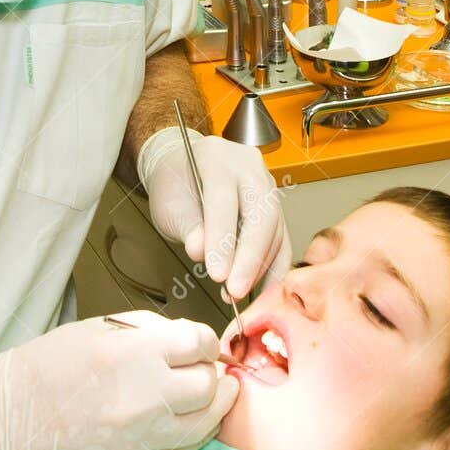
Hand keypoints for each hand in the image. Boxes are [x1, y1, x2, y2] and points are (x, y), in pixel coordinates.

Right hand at [0, 312, 235, 449]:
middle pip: (209, 386)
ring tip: (203, 400)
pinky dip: (186, 438)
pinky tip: (180, 425)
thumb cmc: (45, 370)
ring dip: (209, 409)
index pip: (200, 344)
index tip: (201, 348)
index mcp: (132, 353)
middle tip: (202, 373)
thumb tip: (190, 342)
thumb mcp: (96, 329)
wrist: (4, 421)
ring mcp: (140, 440)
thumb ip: (149, 331)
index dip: (204, 343)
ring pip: (205, 425)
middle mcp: (143, 397)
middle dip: (209, 375)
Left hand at [138, 127, 290, 298]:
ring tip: (237, 292)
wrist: (184, 170)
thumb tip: (201, 252)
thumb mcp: (169, 205)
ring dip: (259, 266)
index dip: (223, 240)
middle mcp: (249, 167)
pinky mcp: (274, 207)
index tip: (218, 274)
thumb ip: (187, 227)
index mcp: (217, 158)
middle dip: (250, 258)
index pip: (224, 201)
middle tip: (235, 288)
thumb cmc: (175, 185)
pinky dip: (271, 267)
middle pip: (262, 214)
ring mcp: (266, 185)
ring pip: (275, 230)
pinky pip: (280, 239)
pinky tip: (261, 288)